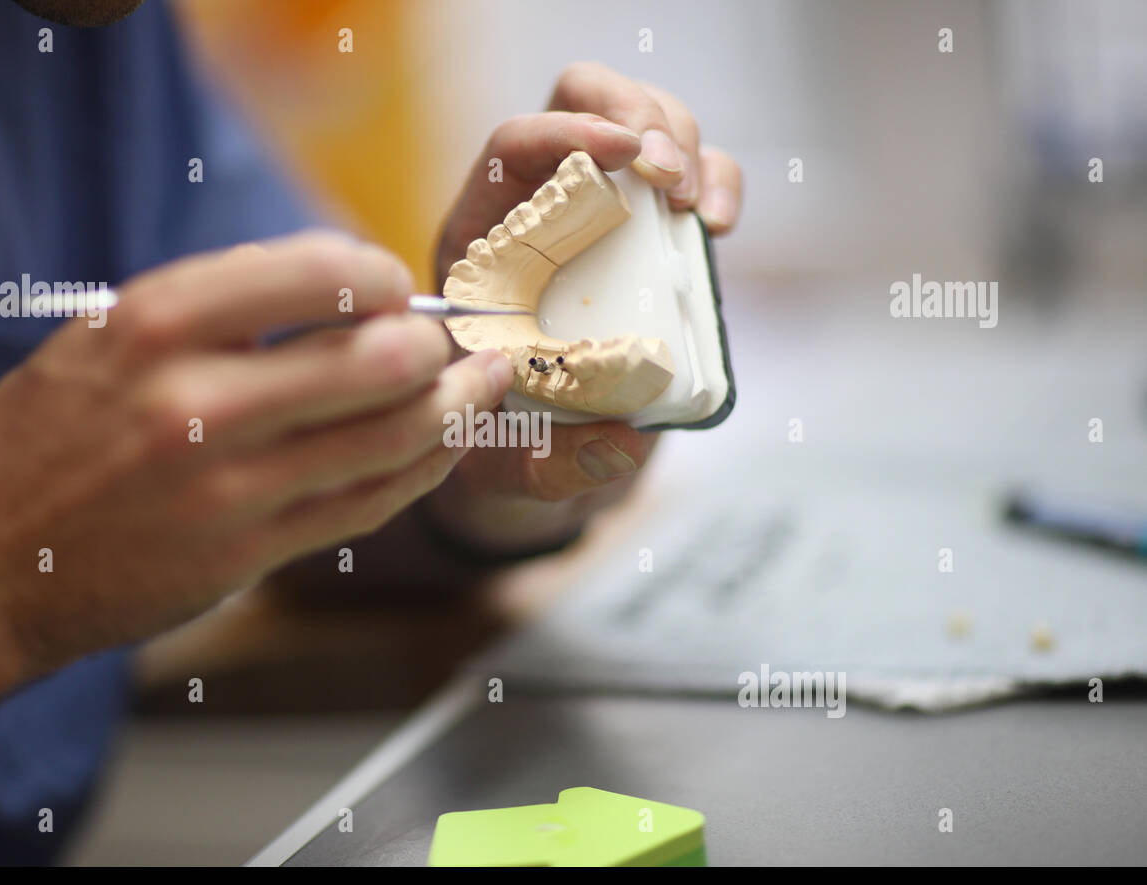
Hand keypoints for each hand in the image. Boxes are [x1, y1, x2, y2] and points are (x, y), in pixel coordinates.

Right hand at [0, 230, 512, 672]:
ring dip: (457, 407)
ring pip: (392, 437)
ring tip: (482, 385)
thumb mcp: (102, 337)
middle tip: (452, 341)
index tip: (393, 285)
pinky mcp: (251, 554)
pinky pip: (369, 503)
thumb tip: (340, 288)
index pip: (318, 270)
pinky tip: (445, 446)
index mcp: (154, 325)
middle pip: (377, 358)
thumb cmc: (45, 439)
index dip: (381, 274)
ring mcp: (231, 487)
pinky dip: (422, 469)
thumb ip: (216, 307)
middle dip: (436, 344)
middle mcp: (198, 402)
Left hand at [429, 63, 742, 551]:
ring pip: (644, 120)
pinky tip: (717, 227)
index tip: (625, 155)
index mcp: (483, 244)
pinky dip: (719, 182)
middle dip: (638, 114)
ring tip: (698, 210)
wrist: (538, 452)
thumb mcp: (515, 466)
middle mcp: (540, 209)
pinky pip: (693, 176)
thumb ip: (554, 464)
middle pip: (582, 99)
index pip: (513, 144)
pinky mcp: (655, 236)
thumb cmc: (507, 448)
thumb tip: (623, 445)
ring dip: (685, 140)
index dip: (566, 131)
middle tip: (671, 178)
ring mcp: (604, 214)